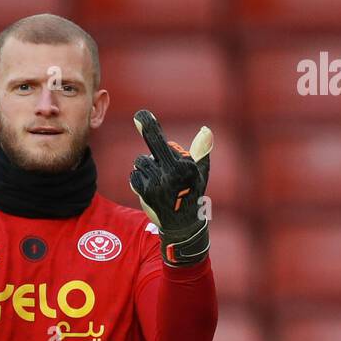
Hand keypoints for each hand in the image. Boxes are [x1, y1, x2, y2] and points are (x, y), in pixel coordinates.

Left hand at [130, 111, 212, 265]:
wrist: (182, 226)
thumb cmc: (193, 193)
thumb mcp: (201, 172)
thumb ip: (201, 150)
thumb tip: (205, 130)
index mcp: (182, 167)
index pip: (161, 142)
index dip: (149, 126)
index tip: (139, 115)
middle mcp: (167, 175)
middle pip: (150, 148)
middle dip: (149, 136)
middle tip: (139, 117)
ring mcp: (154, 185)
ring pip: (141, 162)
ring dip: (147, 166)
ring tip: (159, 177)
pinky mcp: (144, 194)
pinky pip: (134, 176)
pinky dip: (139, 178)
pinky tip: (150, 186)